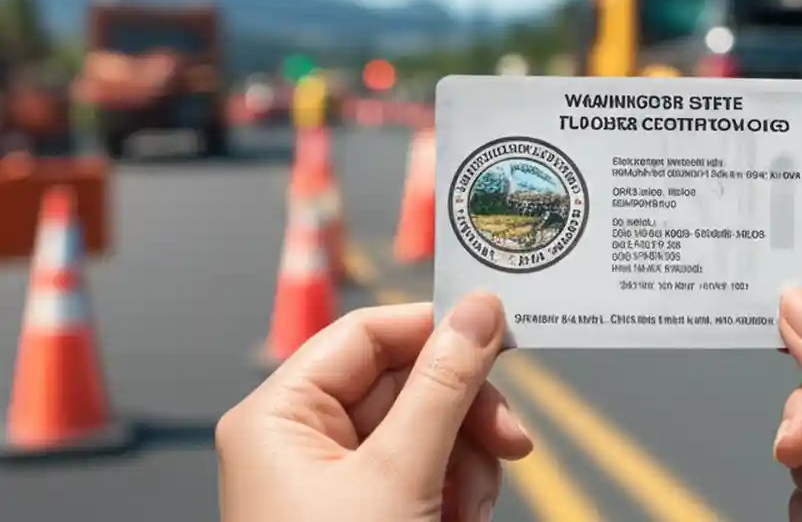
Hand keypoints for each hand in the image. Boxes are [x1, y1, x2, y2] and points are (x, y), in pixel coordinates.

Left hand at [216, 293, 530, 521]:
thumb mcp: (400, 474)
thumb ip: (444, 386)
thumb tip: (478, 312)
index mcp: (280, 416)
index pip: (366, 335)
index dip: (434, 330)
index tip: (498, 335)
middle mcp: (303, 440)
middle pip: (407, 383)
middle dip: (463, 417)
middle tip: (510, 438)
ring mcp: (337, 480)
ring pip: (428, 429)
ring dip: (467, 463)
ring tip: (468, 508)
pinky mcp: (369, 511)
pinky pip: (428, 472)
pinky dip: (456, 493)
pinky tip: (458, 521)